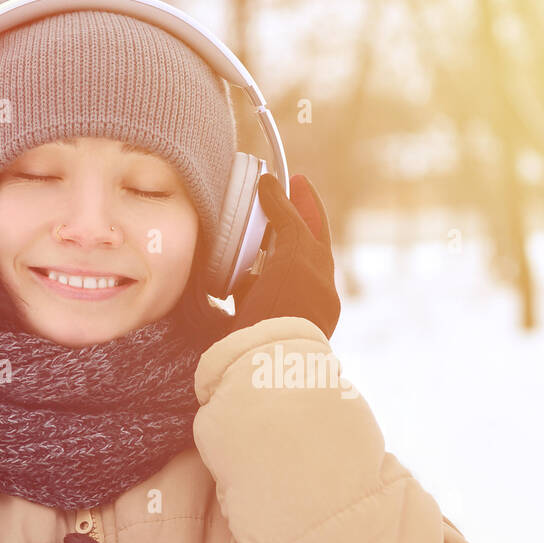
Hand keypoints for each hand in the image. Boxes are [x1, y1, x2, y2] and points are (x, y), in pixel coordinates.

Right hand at [229, 173, 340, 339]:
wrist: (269, 364)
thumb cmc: (288, 307)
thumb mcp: (294, 253)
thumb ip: (286, 218)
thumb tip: (271, 184)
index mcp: (320, 274)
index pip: (314, 227)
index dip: (305, 201)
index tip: (295, 178)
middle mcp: (306, 293)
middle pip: (293, 248)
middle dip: (280, 224)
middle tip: (264, 200)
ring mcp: (281, 310)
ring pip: (269, 271)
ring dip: (256, 252)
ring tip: (238, 233)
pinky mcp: (255, 326)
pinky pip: (248, 293)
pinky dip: (237, 279)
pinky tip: (224, 274)